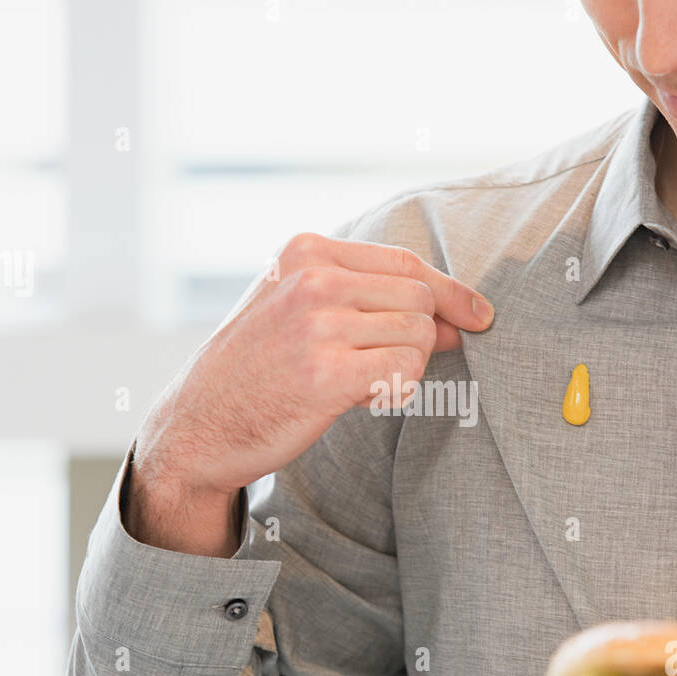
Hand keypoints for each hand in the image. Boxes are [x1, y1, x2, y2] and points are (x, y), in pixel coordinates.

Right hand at [126, 233, 492, 553]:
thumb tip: (459, 319)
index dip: (451, 292)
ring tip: (361, 383)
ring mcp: (318, 324)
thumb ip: (371, 303)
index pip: (406, 263)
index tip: (479, 316)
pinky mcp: (326, 374)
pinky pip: (406, 372)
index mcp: (305, 251)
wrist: (197, 424)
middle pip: (420, 299)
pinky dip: (397, 391)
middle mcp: (312, 278)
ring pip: (419, 336)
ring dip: (406, 368)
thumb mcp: (299, 311)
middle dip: (422, 338)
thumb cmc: (256, 370)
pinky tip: (362, 400)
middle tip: (384, 368)